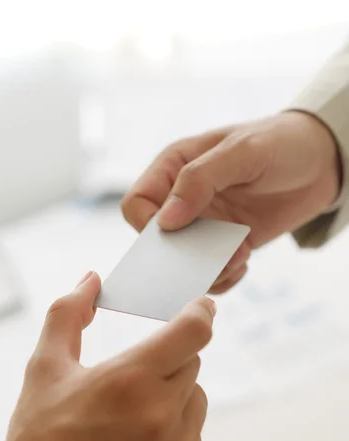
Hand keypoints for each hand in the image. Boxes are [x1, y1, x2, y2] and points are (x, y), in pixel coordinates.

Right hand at [0, 271, 214, 440]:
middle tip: (133, 379)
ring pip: (195, 401)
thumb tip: (91, 280)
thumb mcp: (45, 368)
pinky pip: (194, 440)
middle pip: (192, 363)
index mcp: (131, 379)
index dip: (201, 312)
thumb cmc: (40, 437)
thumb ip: (68, 314)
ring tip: (131, 420)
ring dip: (173, 398)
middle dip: (169, 360)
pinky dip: (175, 436)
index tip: (202, 307)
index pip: (194, 331)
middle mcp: (162, 414)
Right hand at [122, 111, 340, 292]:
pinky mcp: (225, 245)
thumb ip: (199, 180)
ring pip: (184, 264)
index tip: (176, 236)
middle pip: (157, 242)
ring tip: (238, 257)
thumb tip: (163, 222)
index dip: (147, 226)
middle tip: (209, 260)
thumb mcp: (241, 152)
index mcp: (174, 168)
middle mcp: (183, 199)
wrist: (322, 161)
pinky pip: (211, 274)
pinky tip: (244, 261)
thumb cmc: (280, 142)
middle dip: (180, 258)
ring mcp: (204, 225)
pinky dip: (224, 277)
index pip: (137, 205)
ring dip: (207, 270)